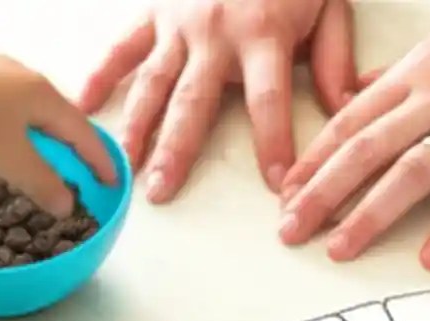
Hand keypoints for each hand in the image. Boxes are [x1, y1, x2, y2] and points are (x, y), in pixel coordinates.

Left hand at [0, 55, 116, 215]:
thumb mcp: (9, 163)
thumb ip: (44, 185)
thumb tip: (66, 206)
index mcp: (39, 90)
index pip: (81, 130)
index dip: (98, 159)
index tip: (111, 180)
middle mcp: (17, 70)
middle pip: (54, 114)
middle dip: (66, 144)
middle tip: (75, 170)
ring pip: (23, 106)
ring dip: (35, 135)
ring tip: (35, 158)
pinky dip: (6, 125)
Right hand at [78, 0, 357, 202]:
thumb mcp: (330, 3)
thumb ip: (335, 57)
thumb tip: (344, 110)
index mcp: (264, 34)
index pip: (268, 101)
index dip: (274, 144)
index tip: (280, 186)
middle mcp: (215, 33)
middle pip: (193, 103)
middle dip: (177, 151)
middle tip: (161, 192)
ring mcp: (179, 24)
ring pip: (154, 83)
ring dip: (137, 127)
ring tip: (125, 166)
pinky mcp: (155, 11)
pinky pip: (124, 46)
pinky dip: (102, 74)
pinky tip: (86, 106)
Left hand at [278, 0, 429, 269]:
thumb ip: (402, 73)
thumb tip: (358, 92)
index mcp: (421, 71)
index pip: (351, 120)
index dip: (314, 159)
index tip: (284, 192)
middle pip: (367, 149)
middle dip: (321, 192)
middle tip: (290, 230)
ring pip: (414, 172)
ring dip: (371, 213)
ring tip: (339, 248)